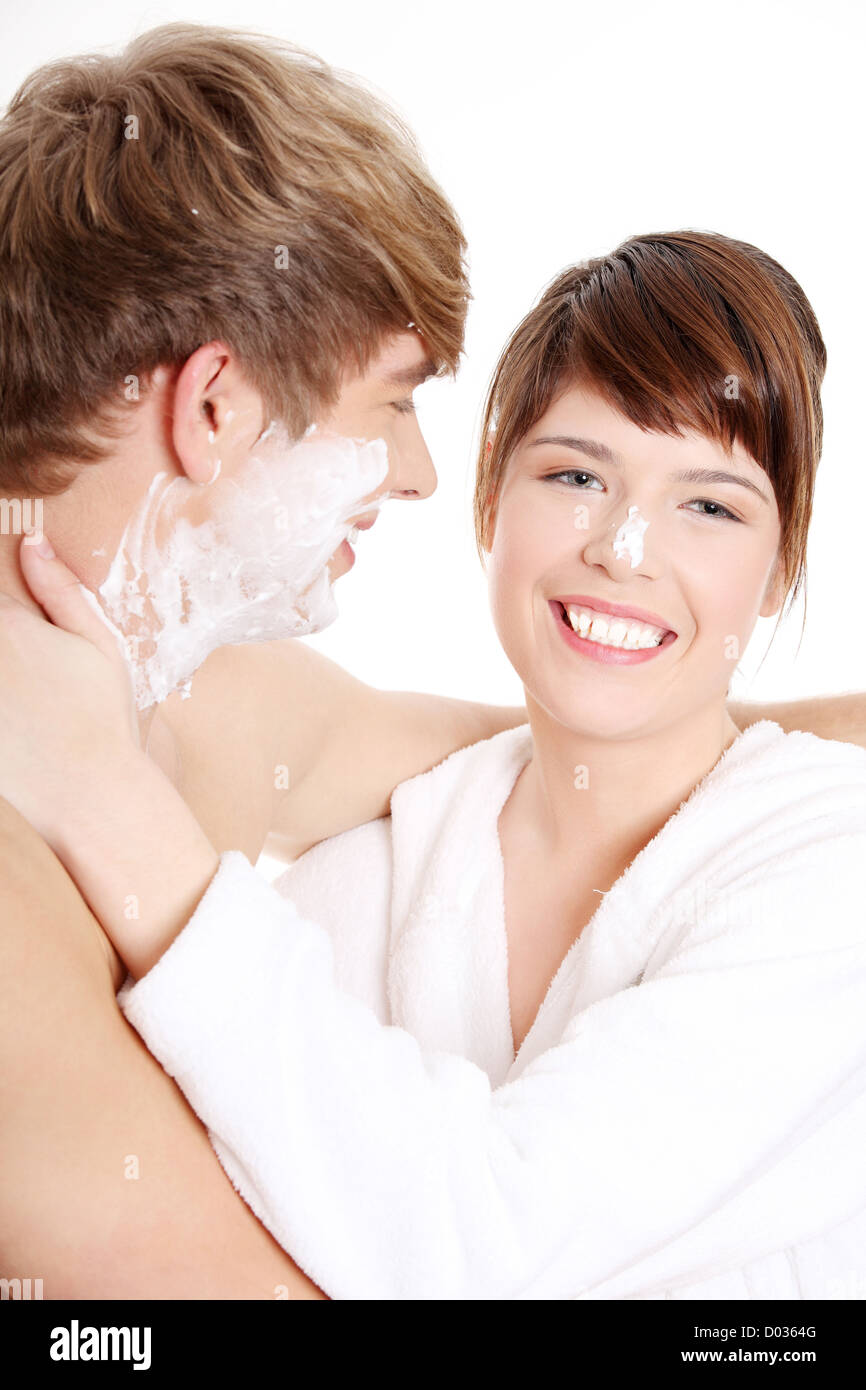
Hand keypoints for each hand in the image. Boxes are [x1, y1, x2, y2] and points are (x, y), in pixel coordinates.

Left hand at [0, 536, 139, 849]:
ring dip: (2, 678)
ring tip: (22, 695)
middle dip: (4, 644)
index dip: (3, 605)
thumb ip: (61, 591)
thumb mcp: (100, 646)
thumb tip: (32, 542)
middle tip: (27, 670)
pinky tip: (14, 720)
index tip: (18, 632)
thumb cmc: (102, 719)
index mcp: (7, 626)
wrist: (88, 795)